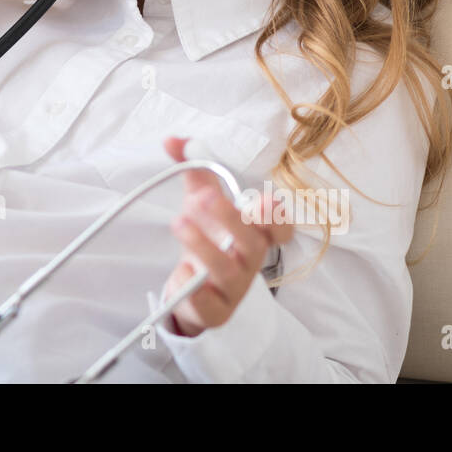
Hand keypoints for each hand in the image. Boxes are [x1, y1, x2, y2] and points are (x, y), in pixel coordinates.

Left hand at [161, 136, 294, 336]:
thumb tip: (171, 139)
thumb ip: (193, 169)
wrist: (194, 290)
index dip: (278, 218)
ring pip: (227, 271)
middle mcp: (249, 262)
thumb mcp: (201, 202)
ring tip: (178, 222)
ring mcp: (233, 289)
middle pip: (253, 244)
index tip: (266, 200)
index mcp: (253, 234)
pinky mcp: (214, 311)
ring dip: (202, 245)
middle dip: (230, 219)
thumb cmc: (208, 238)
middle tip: (203, 197)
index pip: (280, 230)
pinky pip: (206, 303)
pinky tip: (180, 271)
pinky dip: (191, 286)